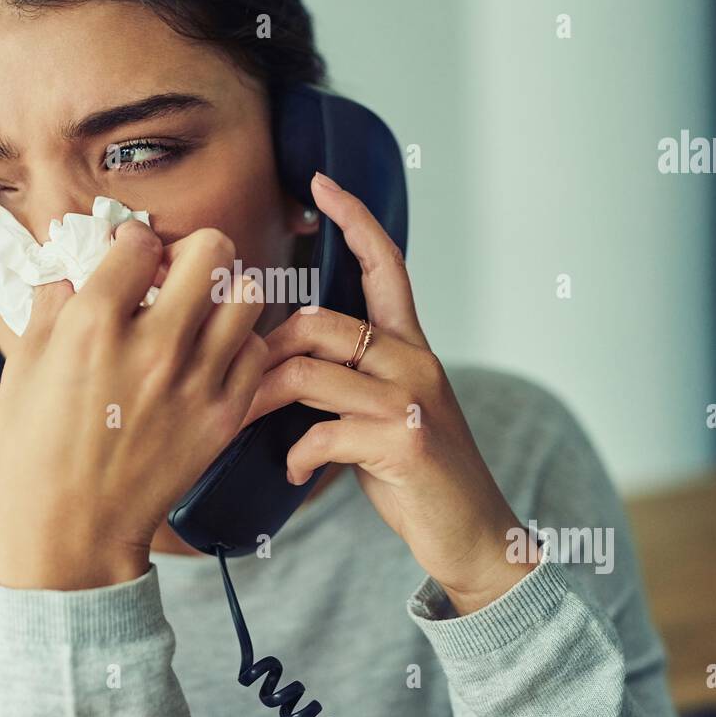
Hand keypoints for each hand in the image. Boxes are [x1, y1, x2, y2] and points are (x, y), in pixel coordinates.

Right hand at [0, 221, 267, 589]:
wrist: (72, 533)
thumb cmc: (35, 453)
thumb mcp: (23, 368)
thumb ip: (51, 306)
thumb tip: (69, 268)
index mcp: (93, 325)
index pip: (140, 240)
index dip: (132, 241)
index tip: (127, 256)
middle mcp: (153, 345)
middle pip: (212, 251)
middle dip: (190, 251)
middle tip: (173, 274)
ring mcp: (195, 381)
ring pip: (246, 295)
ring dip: (223, 293)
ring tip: (198, 313)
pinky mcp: (223, 416)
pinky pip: (256, 351)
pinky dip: (239, 344)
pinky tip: (211, 356)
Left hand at [243, 172, 537, 613]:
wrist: (474, 533)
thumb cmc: (418, 474)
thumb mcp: (387, 411)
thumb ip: (348, 378)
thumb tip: (282, 362)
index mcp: (412, 347)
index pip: (387, 265)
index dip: (356, 219)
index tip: (321, 183)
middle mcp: (416, 361)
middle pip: (321, 322)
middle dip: (268, 349)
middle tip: (241, 381)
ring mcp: (411, 399)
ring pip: (312, 370)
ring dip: (268, 399)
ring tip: (252, 422)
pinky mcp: (403, 440)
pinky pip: (323, 431)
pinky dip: (299, 455)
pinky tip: (298, 472)